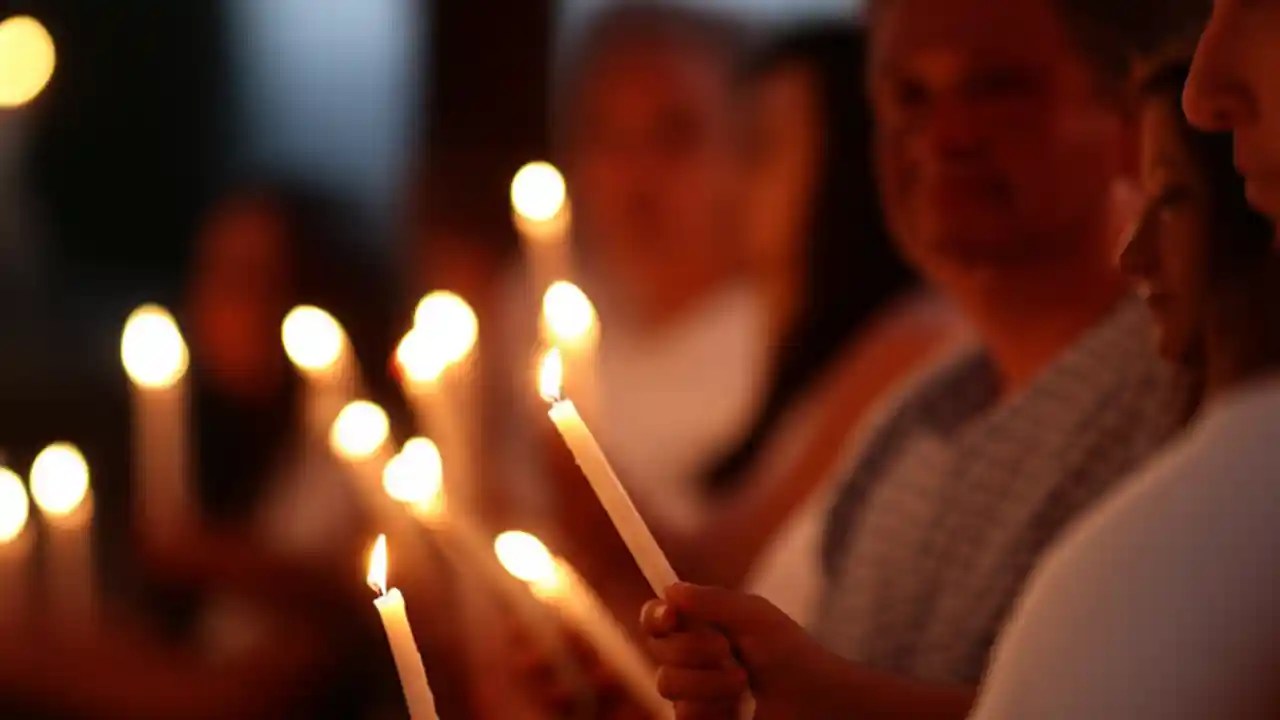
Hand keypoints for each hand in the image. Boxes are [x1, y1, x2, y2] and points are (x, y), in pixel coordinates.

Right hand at [642, 583, 856, 718]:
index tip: (670, 617)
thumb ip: (713, 601)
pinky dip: (710, 709)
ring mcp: (695, 696)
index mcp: (702, 629)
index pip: (658, 620)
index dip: (655, 616)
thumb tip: (670, 590)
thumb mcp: (755, 617)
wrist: (819, 703)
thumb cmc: (793, 656)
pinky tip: (736, 709)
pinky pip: (683, 716)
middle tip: (728, 652)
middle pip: (657, 650)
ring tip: (743, 684)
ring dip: (707, 682)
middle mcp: (692, 662)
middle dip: (691, 648)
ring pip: (667, 684)